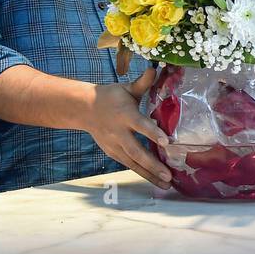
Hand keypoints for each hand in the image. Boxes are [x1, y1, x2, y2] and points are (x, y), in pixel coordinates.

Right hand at [78, 67, 172, 190]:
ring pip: (134, 163)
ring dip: (150, 174)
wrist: (84, 109)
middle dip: (153, 164)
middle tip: (169, 174)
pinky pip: (130, 165)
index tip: (167, 142)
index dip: (153, 133)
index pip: (140, 125)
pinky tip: (157, 181)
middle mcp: (120, 133)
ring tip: (167, 185)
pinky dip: (143, 174)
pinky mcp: (114, 153)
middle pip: (137, 151)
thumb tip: (155, 69)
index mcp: (125, 115)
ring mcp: (115, 146)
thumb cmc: (111, 97)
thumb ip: (142, 83)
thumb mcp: (126, 89)